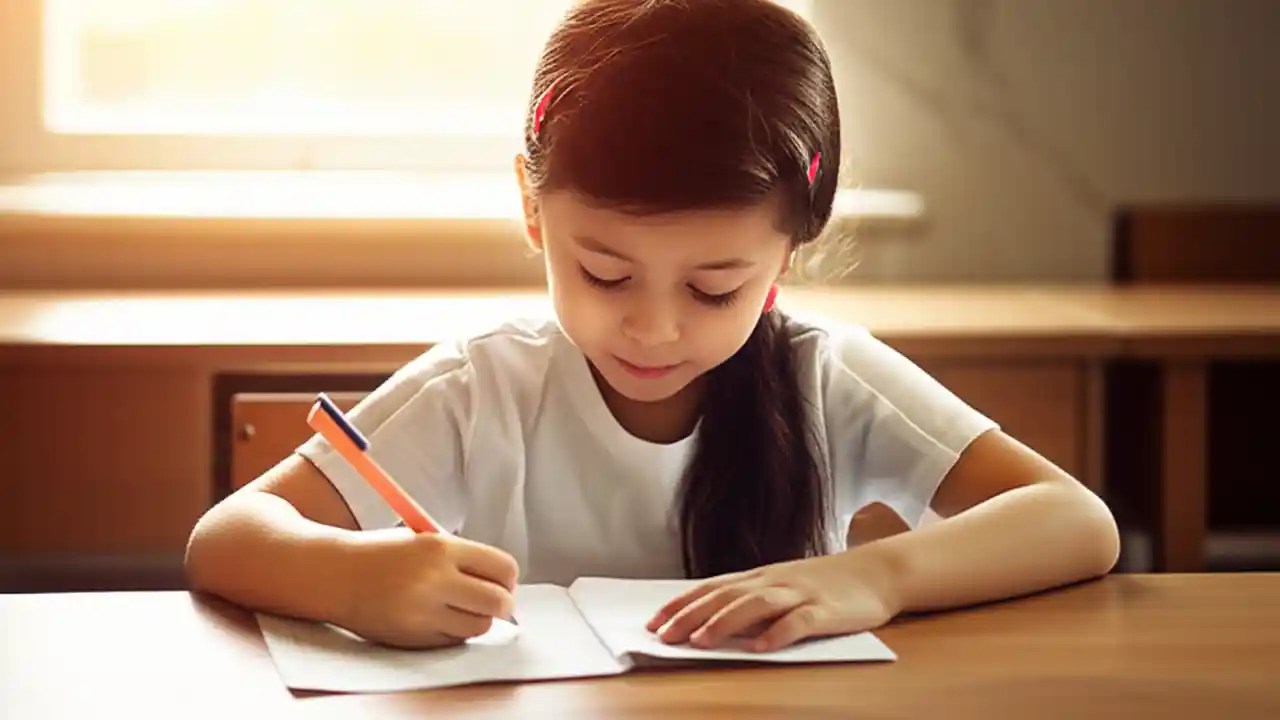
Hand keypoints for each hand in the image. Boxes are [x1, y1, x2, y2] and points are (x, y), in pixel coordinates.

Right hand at [338, 528, 518, 648]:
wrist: (334, 574)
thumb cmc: (382, 554)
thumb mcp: (425, 541)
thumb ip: (463, 558)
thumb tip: (505, 583)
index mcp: (440, 548)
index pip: (503, 568)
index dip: (507, 578)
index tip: (503, 580)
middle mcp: (434, 581)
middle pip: (498, 602)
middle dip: (502, 603)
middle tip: (493, 600)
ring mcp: (423, 613)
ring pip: (479, 626)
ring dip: (477, 619)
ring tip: (460, 606)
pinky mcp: (413, 638)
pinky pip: (453, 640)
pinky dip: (453, 632)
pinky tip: (436, 616)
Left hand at [645, 550, 900, 652]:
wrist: (878, 571)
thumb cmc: (824, 583)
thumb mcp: (782, 585)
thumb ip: (750, 599)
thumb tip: (707, 621)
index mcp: (760, 576)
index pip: (712, 588)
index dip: (681, 604)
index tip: (653, 621)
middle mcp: (775, 582)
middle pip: (726, 597)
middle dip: (691, 616)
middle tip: (664, 635)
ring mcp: (800, 594)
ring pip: (756, 606)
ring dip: (725, 623)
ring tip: (700, 641)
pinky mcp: (826, 611)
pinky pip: (799, 623)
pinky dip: (778, 633)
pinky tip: (760, 648)